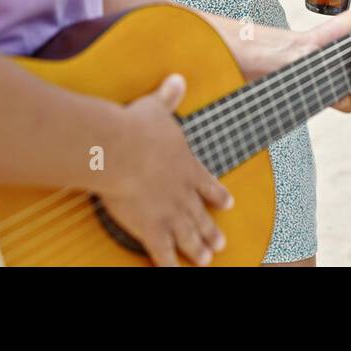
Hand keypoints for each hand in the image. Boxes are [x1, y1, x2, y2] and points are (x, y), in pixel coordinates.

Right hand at [99, 74, 233, 266]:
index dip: (217, 195)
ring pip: (189, 236)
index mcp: (187, 166)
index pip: (207, 184)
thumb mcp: (157, 107)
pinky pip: (162, 252)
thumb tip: (177, 78)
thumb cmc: (137, 128)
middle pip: (201, 216)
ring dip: (198, 249)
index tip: (228, 204)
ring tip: (207, 259)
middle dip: (211, 231)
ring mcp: (169, 212)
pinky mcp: (151, 227)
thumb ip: (169, 97)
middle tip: (221, 244)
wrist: (122, 151)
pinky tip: (174, 271)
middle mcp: (183, 192)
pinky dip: (169, 264)